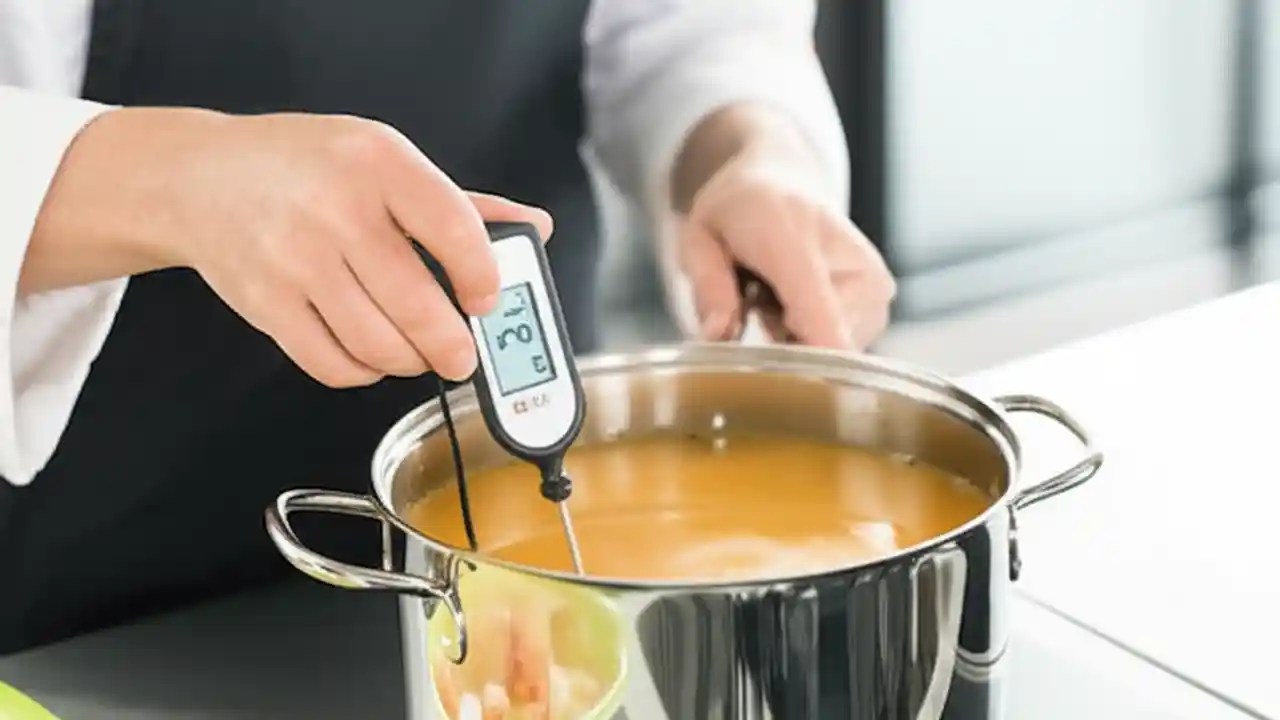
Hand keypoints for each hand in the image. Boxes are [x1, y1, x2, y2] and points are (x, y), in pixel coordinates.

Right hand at [30, 109, 551, 385]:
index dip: (484, 278)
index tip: (487, 300)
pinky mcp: (266, 304)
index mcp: (378, 163)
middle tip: (462, 355)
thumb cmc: (306, 166)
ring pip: (378, 345)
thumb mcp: (385, 159)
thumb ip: (462, 203)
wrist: (199, 177)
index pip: (454, 229)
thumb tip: (535, 228)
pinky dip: (364, 373)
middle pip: (418, 306)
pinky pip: (333, 365)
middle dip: (454, 347)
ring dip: (412, 363)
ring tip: (418, 353)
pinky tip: (371, 354)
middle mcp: (335, 209)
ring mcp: (295, 260)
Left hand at [675, 114, 894, 349]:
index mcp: (796, 240)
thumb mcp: (700, 235)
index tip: (792, 386)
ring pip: (831, 351)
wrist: (783, 178)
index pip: (819, 315)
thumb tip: (718, 334)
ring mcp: (876, 286)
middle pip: (821, 347)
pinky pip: (841, 345)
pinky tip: (797, 303)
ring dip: (797, 338)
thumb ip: (708, 285)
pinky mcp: (882, 302)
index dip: (809, 360)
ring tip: (776, 298)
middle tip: (757, 302)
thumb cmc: (741, 208)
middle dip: (781, 342)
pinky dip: (813, 333)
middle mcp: (853, 263)